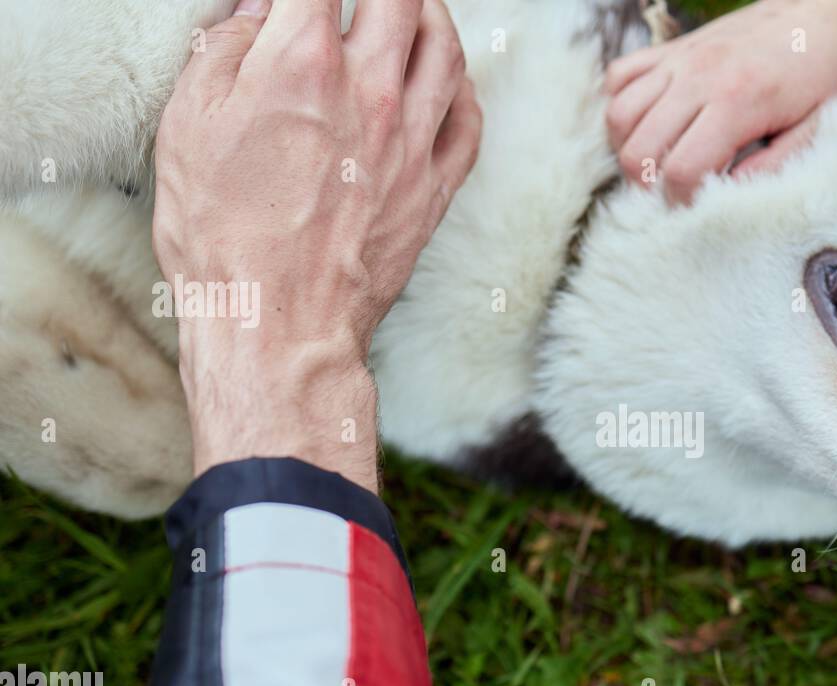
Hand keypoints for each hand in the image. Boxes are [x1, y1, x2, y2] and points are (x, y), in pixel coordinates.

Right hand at [153, 0, 480, 492]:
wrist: (279, 323)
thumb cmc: (223, 236)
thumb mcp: (188, 127)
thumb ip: (225, 50)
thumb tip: (258, 9)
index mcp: (304, 65)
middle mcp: (371, 93)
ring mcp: (412, 143)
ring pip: (445, 50)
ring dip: (431, 15)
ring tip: (416, 7)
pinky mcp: (435, 190)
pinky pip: (469, 120)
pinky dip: (462, 86)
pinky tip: (449, 80)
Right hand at [605, 0, 836, 204]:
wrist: (818, 18)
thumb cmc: (818, 80)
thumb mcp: (810, 132)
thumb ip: (770, 169)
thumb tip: (724, 195)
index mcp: (735, 102)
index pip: (680, 170)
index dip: (681, 200)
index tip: (695, 204)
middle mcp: (697, 77)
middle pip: (638, 151)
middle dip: (648, 184)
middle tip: (672, 190)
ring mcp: (679, 60)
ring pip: (618, 116)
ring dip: (629, 149)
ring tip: (657, 161)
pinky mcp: (670, 48)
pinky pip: (618, 77)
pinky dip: (622, 106)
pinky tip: (648, 123)